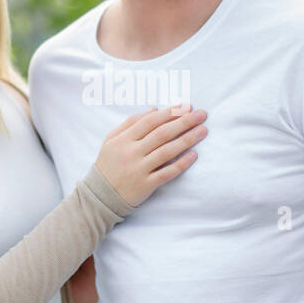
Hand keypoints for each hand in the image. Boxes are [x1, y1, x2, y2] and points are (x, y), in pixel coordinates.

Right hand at [93, 104, 207, 207]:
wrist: (100, 195)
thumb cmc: (108, 164)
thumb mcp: (112, 140)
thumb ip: (130, 123)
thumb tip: (154, 110)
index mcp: (123, 139)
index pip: (150, 121)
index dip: (170, 113)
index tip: (186, 106)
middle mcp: (131, 152)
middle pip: (161, 134)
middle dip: (183, 122)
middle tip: (201, 115)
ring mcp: (139, 169)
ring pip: (166, 151)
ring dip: (187, 140)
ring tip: (203, 131)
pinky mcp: (146, 185)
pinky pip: (167, 173)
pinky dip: (181, 164)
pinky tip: (194, 155)